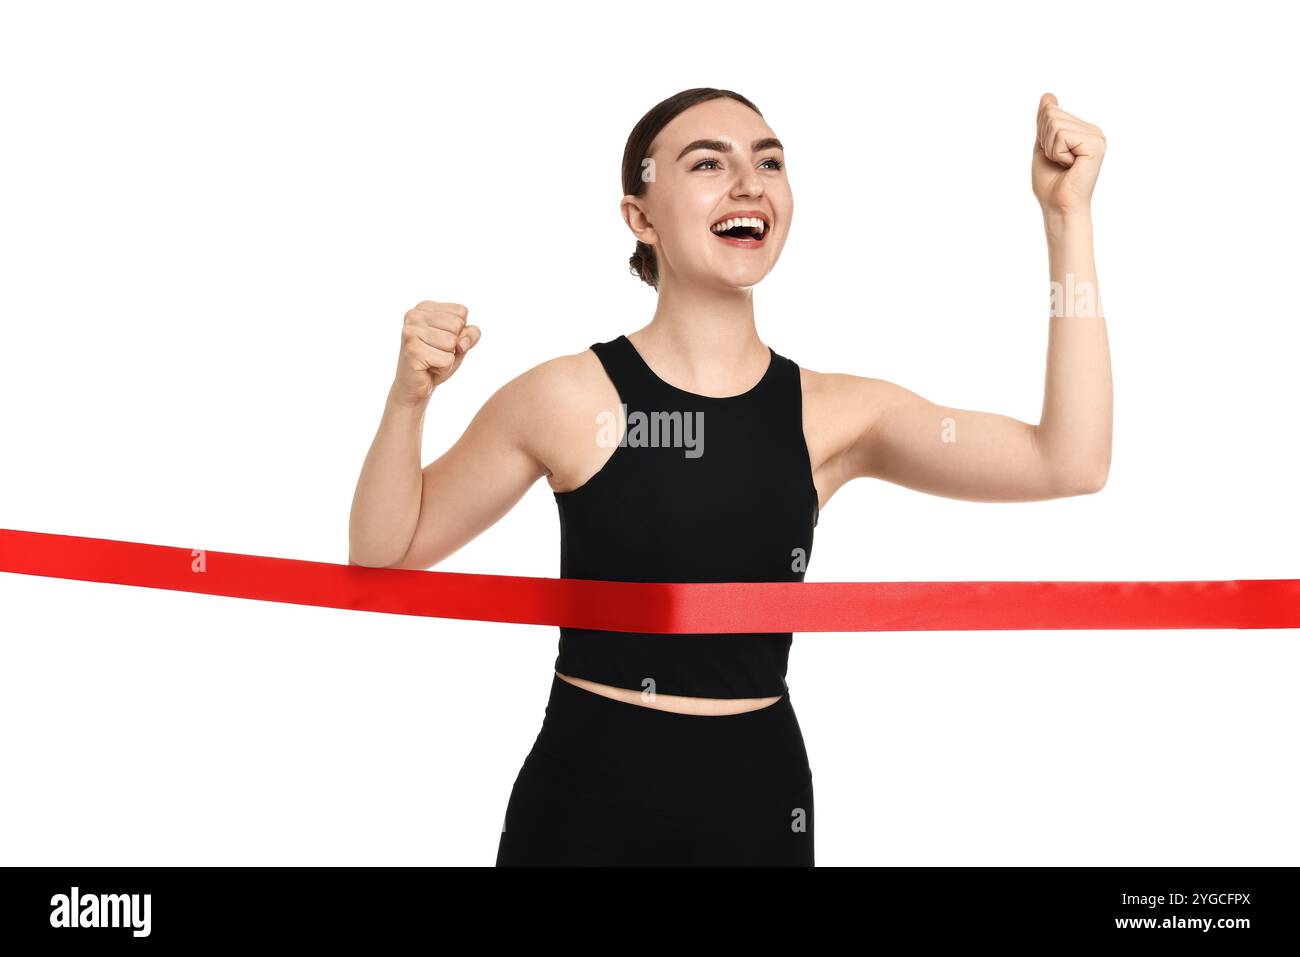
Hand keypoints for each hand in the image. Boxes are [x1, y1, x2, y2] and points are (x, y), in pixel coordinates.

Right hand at [391, 300, 480, 405]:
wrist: (414, 387)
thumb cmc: (437, 361)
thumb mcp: (460, 343)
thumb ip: (471, 334)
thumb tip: (461, 342)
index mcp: (424, 307)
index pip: (461, 311)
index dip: (459, 331)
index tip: (441, 341)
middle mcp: (414, 315)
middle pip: (457, 325)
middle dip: (453, 345)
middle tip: (436, 353)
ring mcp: (410, 332)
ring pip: (452, 342)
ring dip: (447, 358)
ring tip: (432, 361)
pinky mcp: (412, 350)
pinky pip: (446, 359)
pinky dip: (443, 369)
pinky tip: (428, 369)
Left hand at [1032, 93, 1105, 215]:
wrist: (1058, 206)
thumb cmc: (1050, 183)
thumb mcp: (1043, 146)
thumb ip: (1045, 121)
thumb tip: (1048, 96)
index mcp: (1082, 130)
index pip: (1051, 112)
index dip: (1041, 134)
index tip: (1053, 155)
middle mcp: (1093, 130)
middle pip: (1052, 115)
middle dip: (1045, 141)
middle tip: (1057, 162)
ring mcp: (1096, 136)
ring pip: (1055, 124)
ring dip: (1050, 149)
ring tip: (1063, 164)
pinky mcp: (1095, 144)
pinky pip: (1061, 136)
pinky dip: (1057, 153)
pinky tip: (1070, 166)